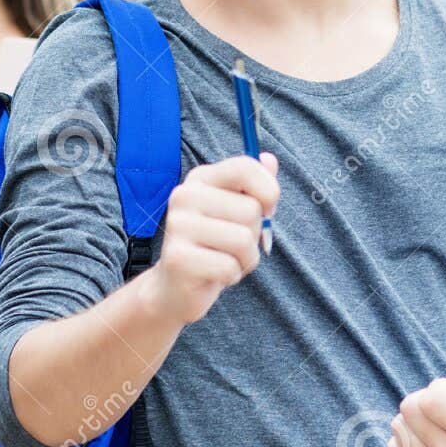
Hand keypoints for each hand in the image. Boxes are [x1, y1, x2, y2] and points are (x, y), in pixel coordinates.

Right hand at [143, 153, 278, 324]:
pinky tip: (214, 274)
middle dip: (254, 235)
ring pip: (244, 240)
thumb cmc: (214, 245)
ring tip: (225, 260)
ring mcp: (178, 225)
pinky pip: (230, 267)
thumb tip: (269, 159)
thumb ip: (254, 186)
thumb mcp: (236, 211)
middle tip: (233, 245)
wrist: (175, 287)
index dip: (268, 190)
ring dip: (245, 259)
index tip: (267, 210)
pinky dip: (231, 276)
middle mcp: (184, 195)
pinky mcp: (178, 257)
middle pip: (251, 210)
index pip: (244, 167)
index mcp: (201, 178)